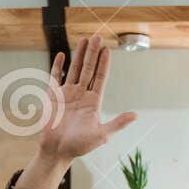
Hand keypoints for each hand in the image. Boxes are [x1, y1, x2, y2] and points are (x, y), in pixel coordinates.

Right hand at [39, 35, 137, 162]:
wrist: (57, 151)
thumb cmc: (79, 146)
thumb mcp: (102, 135)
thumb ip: (117, 123)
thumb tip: (135, 115)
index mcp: (93, 102)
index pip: (100, 78)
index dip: (104, 64)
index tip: (108, 50)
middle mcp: (81, 95)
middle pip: (88, 69)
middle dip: (93, 53)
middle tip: (97, 37)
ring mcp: (67, 94)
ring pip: (74, 70)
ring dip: (79, 55)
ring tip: (84, 39)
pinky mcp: (53, 97)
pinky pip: (54, 77)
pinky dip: (57, 66)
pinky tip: (62, 55)